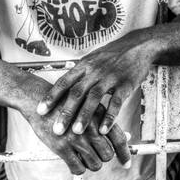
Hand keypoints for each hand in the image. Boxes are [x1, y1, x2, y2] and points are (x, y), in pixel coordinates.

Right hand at [15, 75, 131, 176]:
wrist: (38, 101)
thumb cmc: (65, 105)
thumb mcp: (88, 108)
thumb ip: (107, 123)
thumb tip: (127, 138)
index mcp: (99, 116)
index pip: (119, 140)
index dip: (125, 154)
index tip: (126, 163)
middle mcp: (90, 128)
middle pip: (108, 155)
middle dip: (102, 157)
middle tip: (93, 153)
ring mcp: (76, 139)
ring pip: (95, 164)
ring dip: (90, 164)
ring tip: (82, 156)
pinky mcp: (62, 148)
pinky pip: (78, 169)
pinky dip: (78, 169)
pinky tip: (73, 161)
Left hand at [35, 33, 154, 139]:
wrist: (138, 46)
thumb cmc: (112, 55)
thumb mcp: (92, 59)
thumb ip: (78, 73)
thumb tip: (61, 87)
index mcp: (84, 65)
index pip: (64, 82)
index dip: (51, 97)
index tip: (40, 111)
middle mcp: (95, 71)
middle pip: (77, 92)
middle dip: (65, 112)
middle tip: (56, 129)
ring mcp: (110, 77)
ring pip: (94, 98)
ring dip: (85, 116)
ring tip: (76, 132)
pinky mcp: (126, 84)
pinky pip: (116, 102)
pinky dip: (109, 117)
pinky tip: (103, 130)